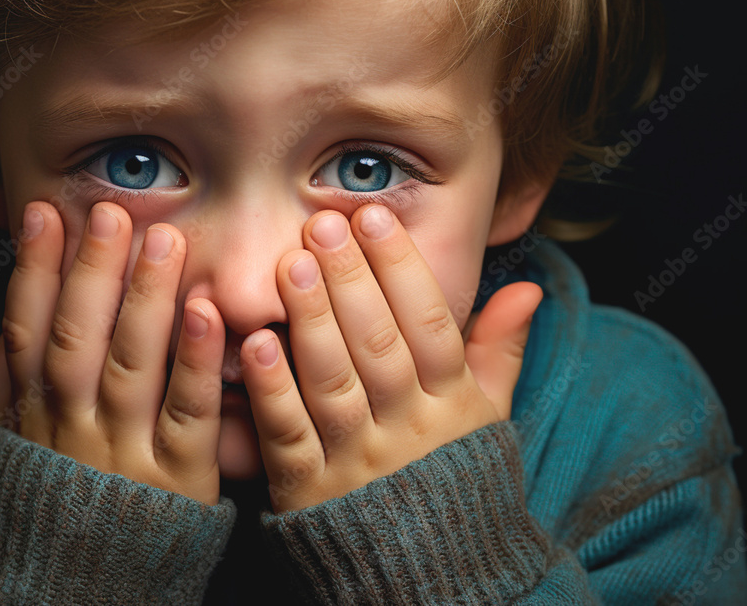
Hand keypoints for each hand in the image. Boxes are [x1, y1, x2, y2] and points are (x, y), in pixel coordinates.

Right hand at [0, 201, 226, 504]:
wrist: (76, 587)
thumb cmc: (56, 497)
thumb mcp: (18, 440)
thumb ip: (11, 381)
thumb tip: (5, 317)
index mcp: (33, 413)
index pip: (26, 331)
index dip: (33, 271)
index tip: (43, 214)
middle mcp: (72, 427)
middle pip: (77, 341)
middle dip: (91, 273)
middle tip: (111, 213)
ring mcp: (125, 452)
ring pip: (130, 368)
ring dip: (144, 301)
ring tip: (162, 241)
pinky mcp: (179, 480)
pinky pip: (188, 416)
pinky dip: (196, 364)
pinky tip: (208, 314)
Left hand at [240, 205, 541, 511]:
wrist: (435, 577)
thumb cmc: (457, 480)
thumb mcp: (488, 417)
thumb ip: (499, 350)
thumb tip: (529, 288)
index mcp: (452, 406)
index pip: (431, 325)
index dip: (402, 269)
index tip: (373, 218)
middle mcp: (407, 429)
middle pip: (380, 344)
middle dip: (351, 280)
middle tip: (323, 224)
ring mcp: (357, 461)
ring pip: (335, 381)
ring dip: (312, 320)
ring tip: (293, 265)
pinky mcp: (310, 491)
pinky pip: (291, 436)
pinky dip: (274, 391)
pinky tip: (257, 344)